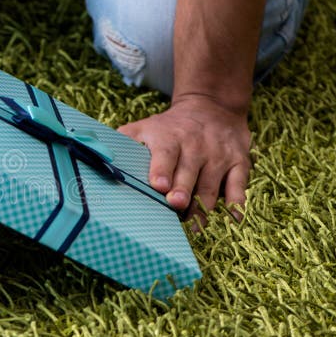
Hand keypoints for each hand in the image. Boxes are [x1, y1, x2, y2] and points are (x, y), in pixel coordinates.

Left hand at [117, 95, 251, 227]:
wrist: (212, 107)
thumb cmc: (169, 127)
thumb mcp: (144, 127)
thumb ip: (123, 141)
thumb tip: (95, 157)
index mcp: (170, 137)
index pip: (165, 153)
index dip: (162, 169)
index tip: (158, 186)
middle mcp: (196, 145)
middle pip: (190, 173)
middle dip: (183, 191)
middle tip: (176, 206)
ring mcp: (219, 155)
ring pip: (212, 186)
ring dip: (203, 208)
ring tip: (194, 228)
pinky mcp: (239, 163)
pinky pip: (240, 185)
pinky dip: (237, 203)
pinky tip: (232, 220)